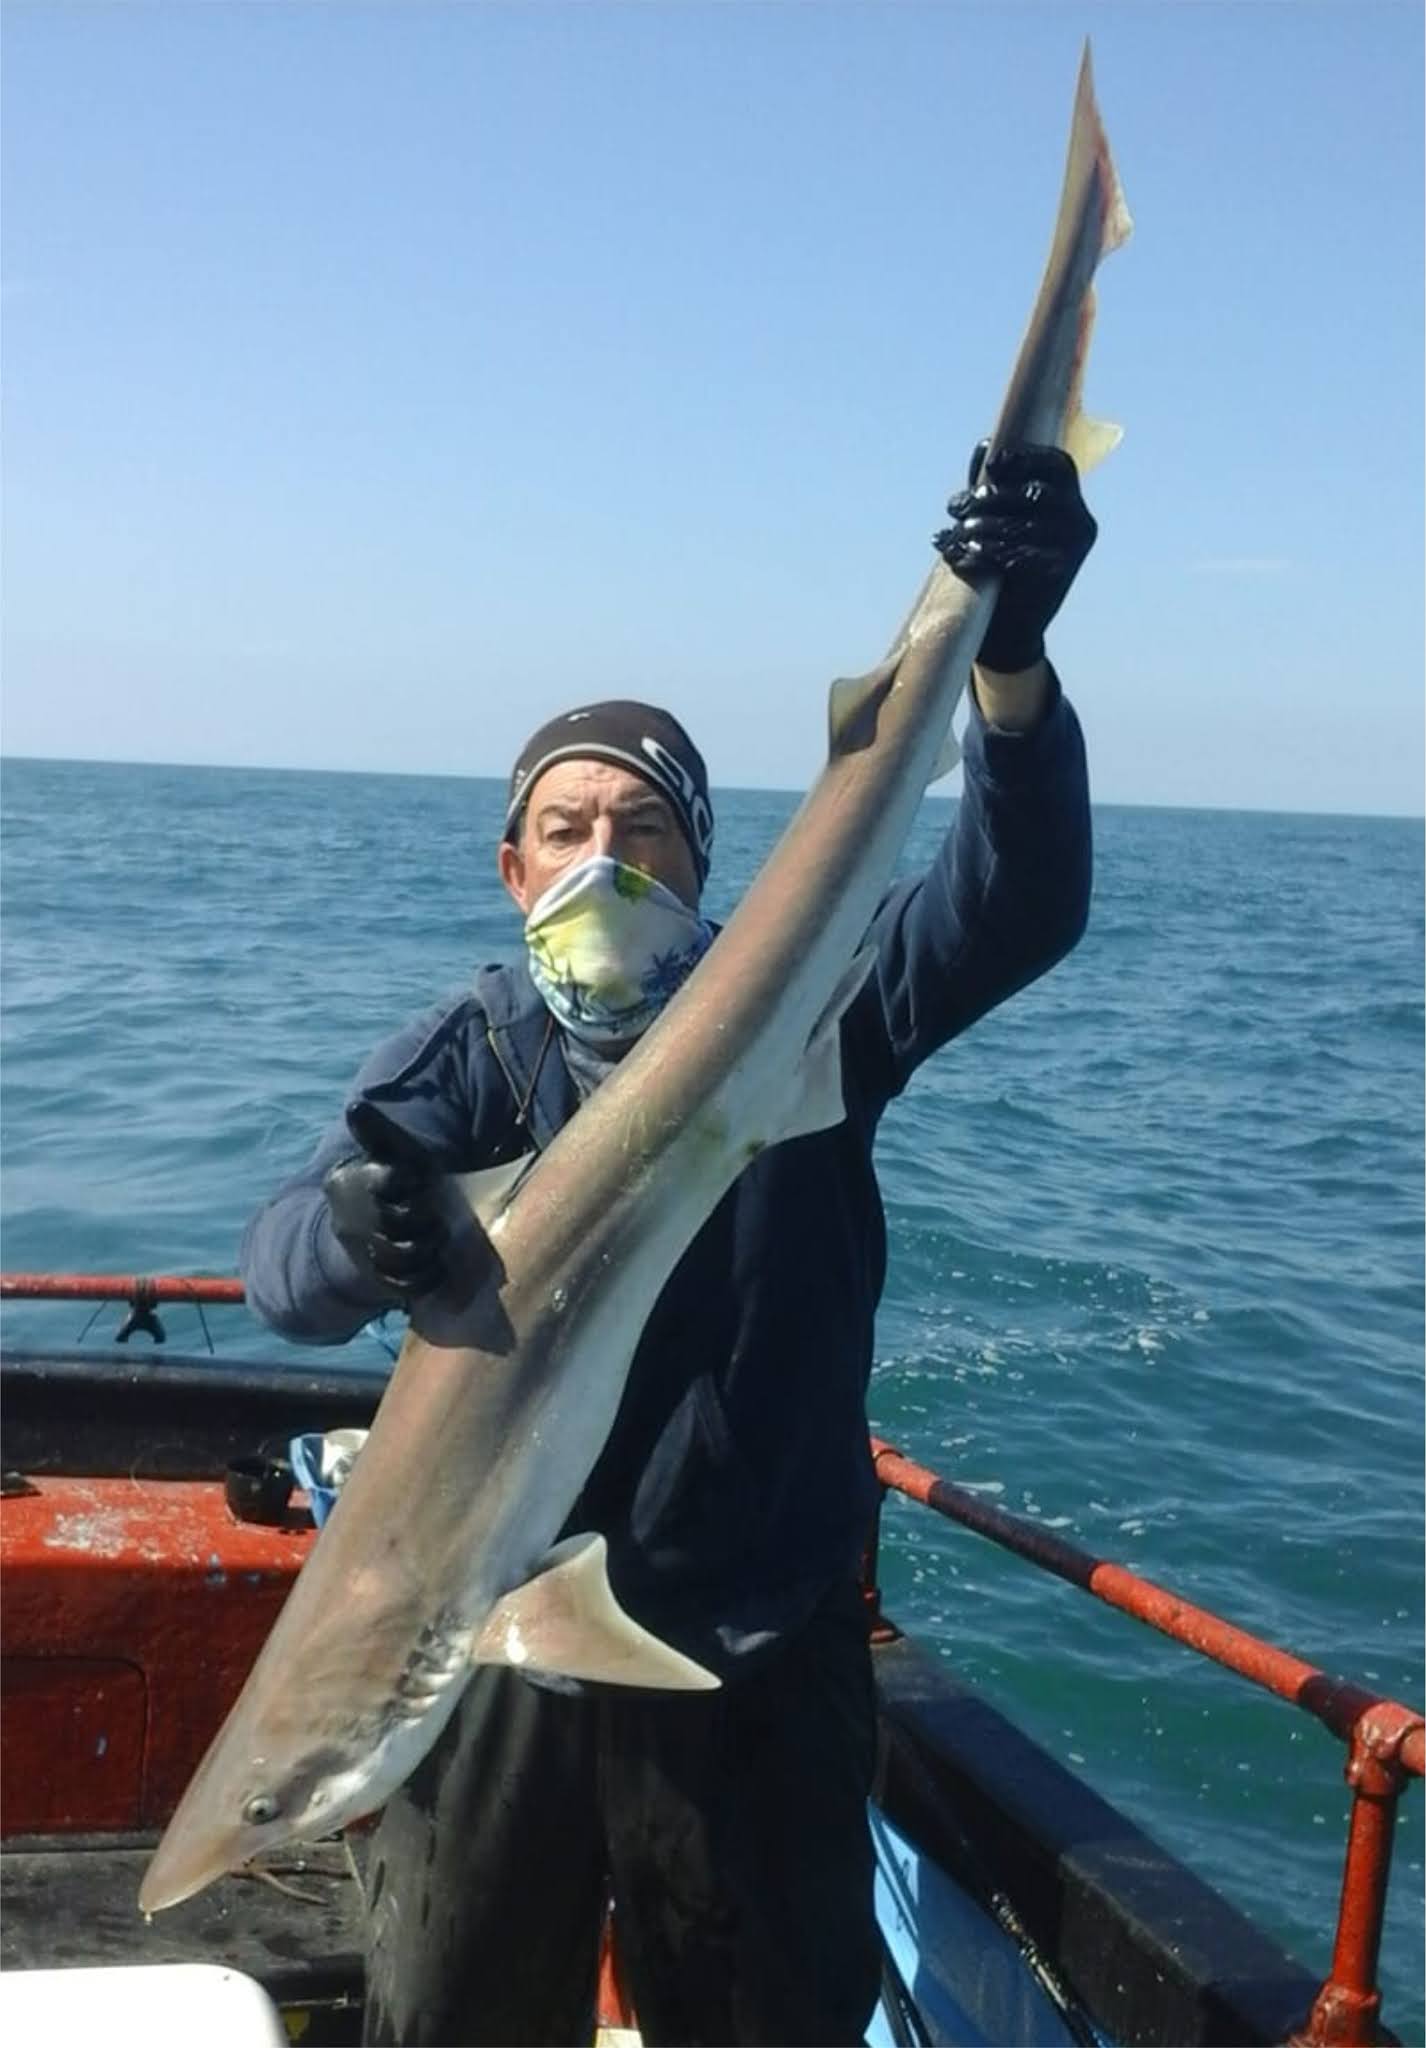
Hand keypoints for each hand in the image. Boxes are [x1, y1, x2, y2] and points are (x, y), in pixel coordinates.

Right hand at [323, 1106, 450, 1299]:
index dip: (412, 1178)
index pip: (390, 1179)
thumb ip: (375, 1131)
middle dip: (423, 1214)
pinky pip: (408, 1284)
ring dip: (428, 1245)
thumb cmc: (386, 1175)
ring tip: (436, 1234)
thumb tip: (355, 1106)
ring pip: (404, 1254)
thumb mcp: (384, 1150)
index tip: (420, 1176)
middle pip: (397, 1219)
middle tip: (434, 1209)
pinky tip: (436, 1261)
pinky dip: (428, 1274)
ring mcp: (361, 1251)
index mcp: (350, 1182)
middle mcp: (350, 1219)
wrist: (359, 1222)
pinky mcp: (376, 1279)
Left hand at [934, 442, 1096, 673]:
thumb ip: (995, 485)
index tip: (994, 464)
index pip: (1058, 465)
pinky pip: (1017, 556)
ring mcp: (1073, 551)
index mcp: (1071, 503)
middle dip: (989, 497)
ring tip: (951, 536)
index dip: (1027, 458)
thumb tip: (984, 446)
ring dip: (979, 528)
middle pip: (1033, 493)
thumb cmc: (1002, 569)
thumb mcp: (1000, 522)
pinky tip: (961, 558)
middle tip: (956, 507)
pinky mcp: (1058, 577)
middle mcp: (1080, 523)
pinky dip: (983, 556)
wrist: (1009, 631)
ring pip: (1021, 525)